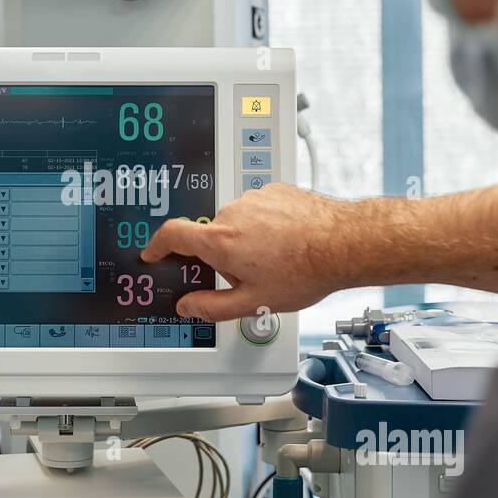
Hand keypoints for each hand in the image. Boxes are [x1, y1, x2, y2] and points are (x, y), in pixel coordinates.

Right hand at [140, 182, 350, 320]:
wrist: (344, 243)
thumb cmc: (304, 271)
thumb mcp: (254, 301)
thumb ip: (213, 306)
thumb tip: (188, 307)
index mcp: (221, 241)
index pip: (173, 235)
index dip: (157, 244)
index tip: (153, 252)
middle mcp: (233, 214)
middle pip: (213, 235)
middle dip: (225, 255)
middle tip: (254, 274)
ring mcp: (254, 198)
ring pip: (238, 222)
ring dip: (248, 239)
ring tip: (280, 258)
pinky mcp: (274, 190)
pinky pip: (259, 209)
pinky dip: (267, 224)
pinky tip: (289, 241)